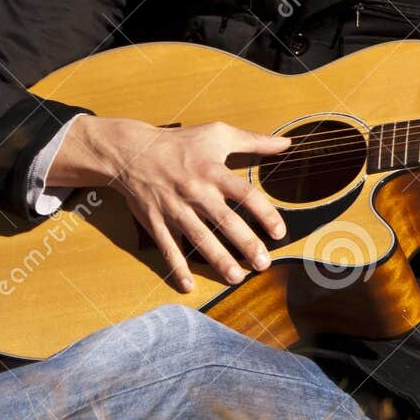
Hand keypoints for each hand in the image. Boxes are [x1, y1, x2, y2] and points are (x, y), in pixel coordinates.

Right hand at [48, 116, 291, 291]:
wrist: (131, 152)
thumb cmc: (179, 143)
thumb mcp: (217, 134)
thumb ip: (254, 141)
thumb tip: (287, 143)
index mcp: (213, 172)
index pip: (245, 194)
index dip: (265, 213)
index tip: (279, 232)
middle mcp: (196, 192)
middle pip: (225, 221)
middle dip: (246, 244)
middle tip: (264, 263)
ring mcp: (175, 209)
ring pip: (199, 238)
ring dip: (219, 260)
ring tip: (237, 277)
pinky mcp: (156, 222)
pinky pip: (168, 247)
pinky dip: (177, 267)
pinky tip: (189, 285)